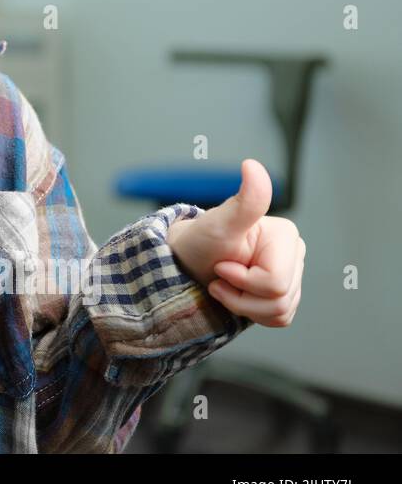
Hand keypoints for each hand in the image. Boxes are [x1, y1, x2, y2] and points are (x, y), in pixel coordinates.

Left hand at [165, 158, 304, 327]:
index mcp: (286, 235)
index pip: (275, 282)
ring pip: (281, 311)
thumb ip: (245, 200)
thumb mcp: (219, 223)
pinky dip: (252, 312)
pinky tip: (238, 294)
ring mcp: (294, 275)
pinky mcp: (286, 294)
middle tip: (220, 276)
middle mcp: (295, 253)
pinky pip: (280, 318)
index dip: (242, 281)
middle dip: (242, 296)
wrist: (187, 264)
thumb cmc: (200, 242)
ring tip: (227, 284)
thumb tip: (252, 164)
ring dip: (244, 305)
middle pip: (279, 299)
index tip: (221, 265)